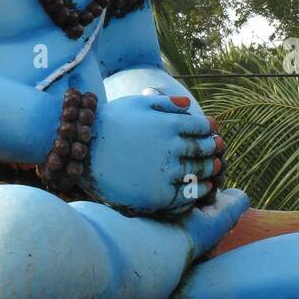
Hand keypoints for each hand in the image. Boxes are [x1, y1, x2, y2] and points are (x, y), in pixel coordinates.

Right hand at [82, 93, 216, 215]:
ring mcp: (165, 173)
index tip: (210, 129)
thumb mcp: (136, 103)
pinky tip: (200, 187)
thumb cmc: (109, 123)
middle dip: (211, 148)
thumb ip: (165, 103)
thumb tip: (189, 104)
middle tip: (216, 149)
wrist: (82, 152)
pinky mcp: (158, 195)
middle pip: (203, 150)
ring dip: (209, 170)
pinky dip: (198, 190)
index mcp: (167, 124)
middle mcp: (170, 148)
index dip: (208, 128)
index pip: (201, 127)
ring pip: (199, 172)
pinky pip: (187, 194)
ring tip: (213, 168)